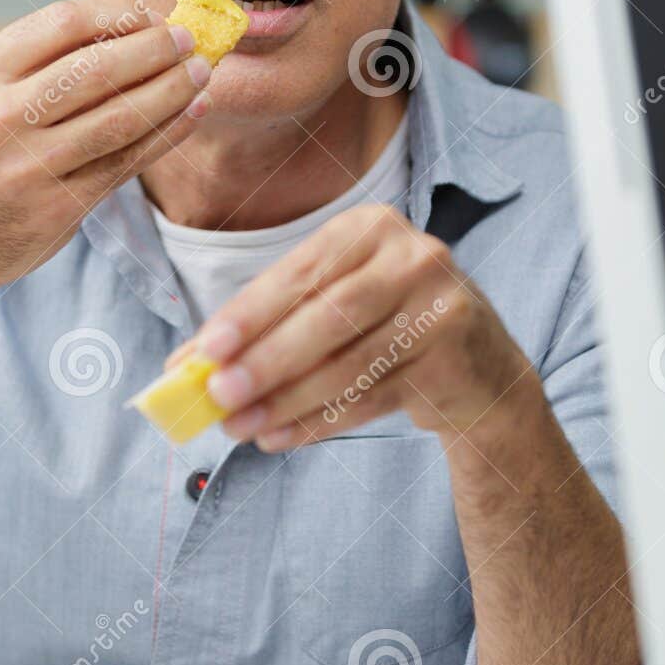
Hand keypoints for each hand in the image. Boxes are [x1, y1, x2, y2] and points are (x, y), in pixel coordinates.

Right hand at [0, 0, 211, 308]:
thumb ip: (33, 65)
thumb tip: (125, 30)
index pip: (61, 23)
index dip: (117, 14)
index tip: (150, 14)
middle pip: (98, 66)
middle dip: (155, 48)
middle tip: (189, 39)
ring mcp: (29, 166)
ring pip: (121, 116)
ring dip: (172, 89)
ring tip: (201, 72)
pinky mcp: (57, 207)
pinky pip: (126, 161)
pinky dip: (167, 133)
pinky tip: (191, 114)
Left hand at [180, 204, 534, 450]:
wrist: (478, 367)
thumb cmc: (384, 326)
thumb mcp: (334, 304)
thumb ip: (269, 325)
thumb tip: (187, 363)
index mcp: (371, 227)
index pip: (300, 272)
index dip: (249, 313)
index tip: (204, 350)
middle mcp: (414, 256)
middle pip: (328, 314)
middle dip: (266, 359)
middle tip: (219, 395)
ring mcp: (441, 306)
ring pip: (350, 361)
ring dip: (287, 400)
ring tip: (242, 426)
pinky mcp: (454, 357)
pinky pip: (373, 396)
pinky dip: (320, 421)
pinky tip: (281, 437)